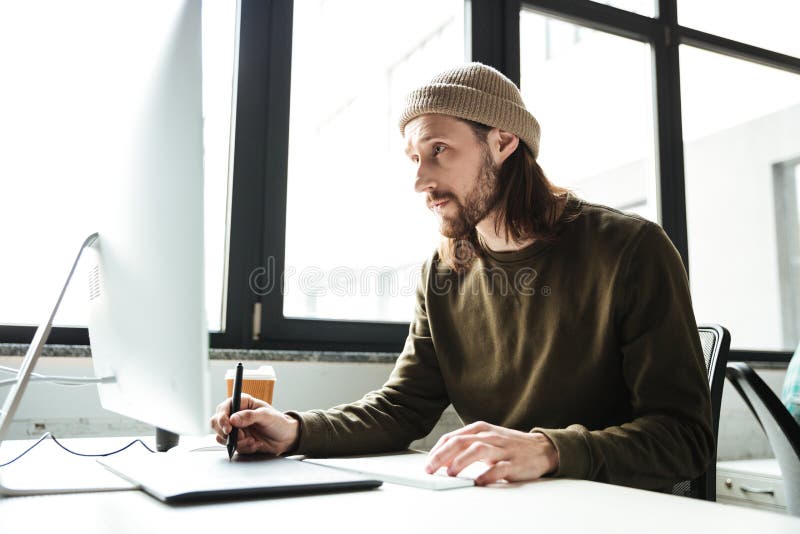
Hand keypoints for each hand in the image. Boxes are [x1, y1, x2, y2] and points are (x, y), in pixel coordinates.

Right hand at [209, 393, 299, 455]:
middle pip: (216, 422)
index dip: (222, 416)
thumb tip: (233, 419)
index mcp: (242, 403)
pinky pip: (231, 447)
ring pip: (222, 437)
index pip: (224, 407)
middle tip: (239, 436)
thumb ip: (250, 416)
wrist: (285, 439)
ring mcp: (235, 429)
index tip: (228, 427)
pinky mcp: (237, 441)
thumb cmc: (278, 422)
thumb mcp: (266, 416)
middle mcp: (236, 415)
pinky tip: (255, 444)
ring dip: (237, 441)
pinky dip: (243, 447)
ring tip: (252, 440)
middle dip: (226, 432)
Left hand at [425, 421, 558, 485]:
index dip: (437, 450)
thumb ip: (466, 446)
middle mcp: (490, 436)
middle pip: (461, 442)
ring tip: (451, 474)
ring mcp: (502, 449)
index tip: (427, 464)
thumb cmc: (509, 445)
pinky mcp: (514, 463)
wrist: (541, 448)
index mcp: (481, 429)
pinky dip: (487, 475)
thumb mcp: (487, 439)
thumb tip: (442, 460)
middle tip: (430, 469)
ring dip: (461, 462)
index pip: (452, 437)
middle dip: (442, 456)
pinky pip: (499, 468)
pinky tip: (477, 481)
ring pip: (478, 450)